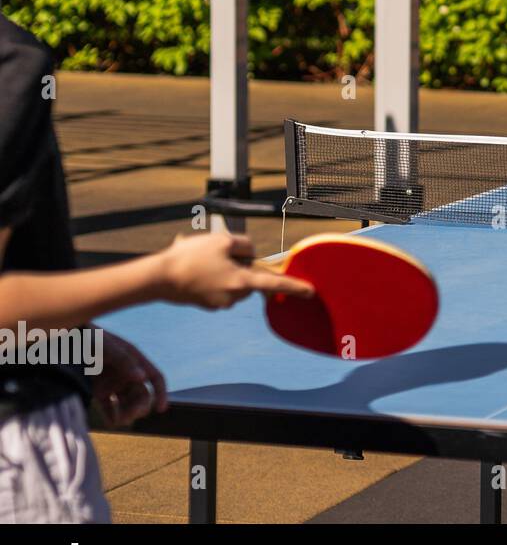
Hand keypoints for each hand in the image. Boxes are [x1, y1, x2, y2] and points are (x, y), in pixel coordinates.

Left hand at [92, 330, 166, 427]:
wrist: (65, 339)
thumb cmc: (88, 338)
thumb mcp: (106, 346)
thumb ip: (124, 361)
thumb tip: (142, 378)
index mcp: (134, 360)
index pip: (155, 378)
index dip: (161, 393)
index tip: (161, 409)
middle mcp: (127, 373)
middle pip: (141, 395)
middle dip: (139, 407)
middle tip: (129, 416)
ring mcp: (113, 383)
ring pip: (127, 403)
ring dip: (127, 413)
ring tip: (119, 421)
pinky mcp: (98, 391)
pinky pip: (109, 407)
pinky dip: (111, 416)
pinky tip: (111, 422)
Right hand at [158, 233, 314, 309]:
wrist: (158, 278)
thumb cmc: (191, 257)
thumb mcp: (223, 241)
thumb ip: (245, 245)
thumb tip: (249, 254)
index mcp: (242, 281)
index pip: (275, 283)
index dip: (294, 286)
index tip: (311, 292)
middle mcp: (234, 296)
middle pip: (249, 277)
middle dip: (240, 264)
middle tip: (217, 253)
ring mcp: (219, 303)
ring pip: (232, 281)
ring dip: (224, 269)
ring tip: (201, 260)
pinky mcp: (206, 304)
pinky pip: (217, 286)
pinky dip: (211, 276)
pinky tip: (194, 268)